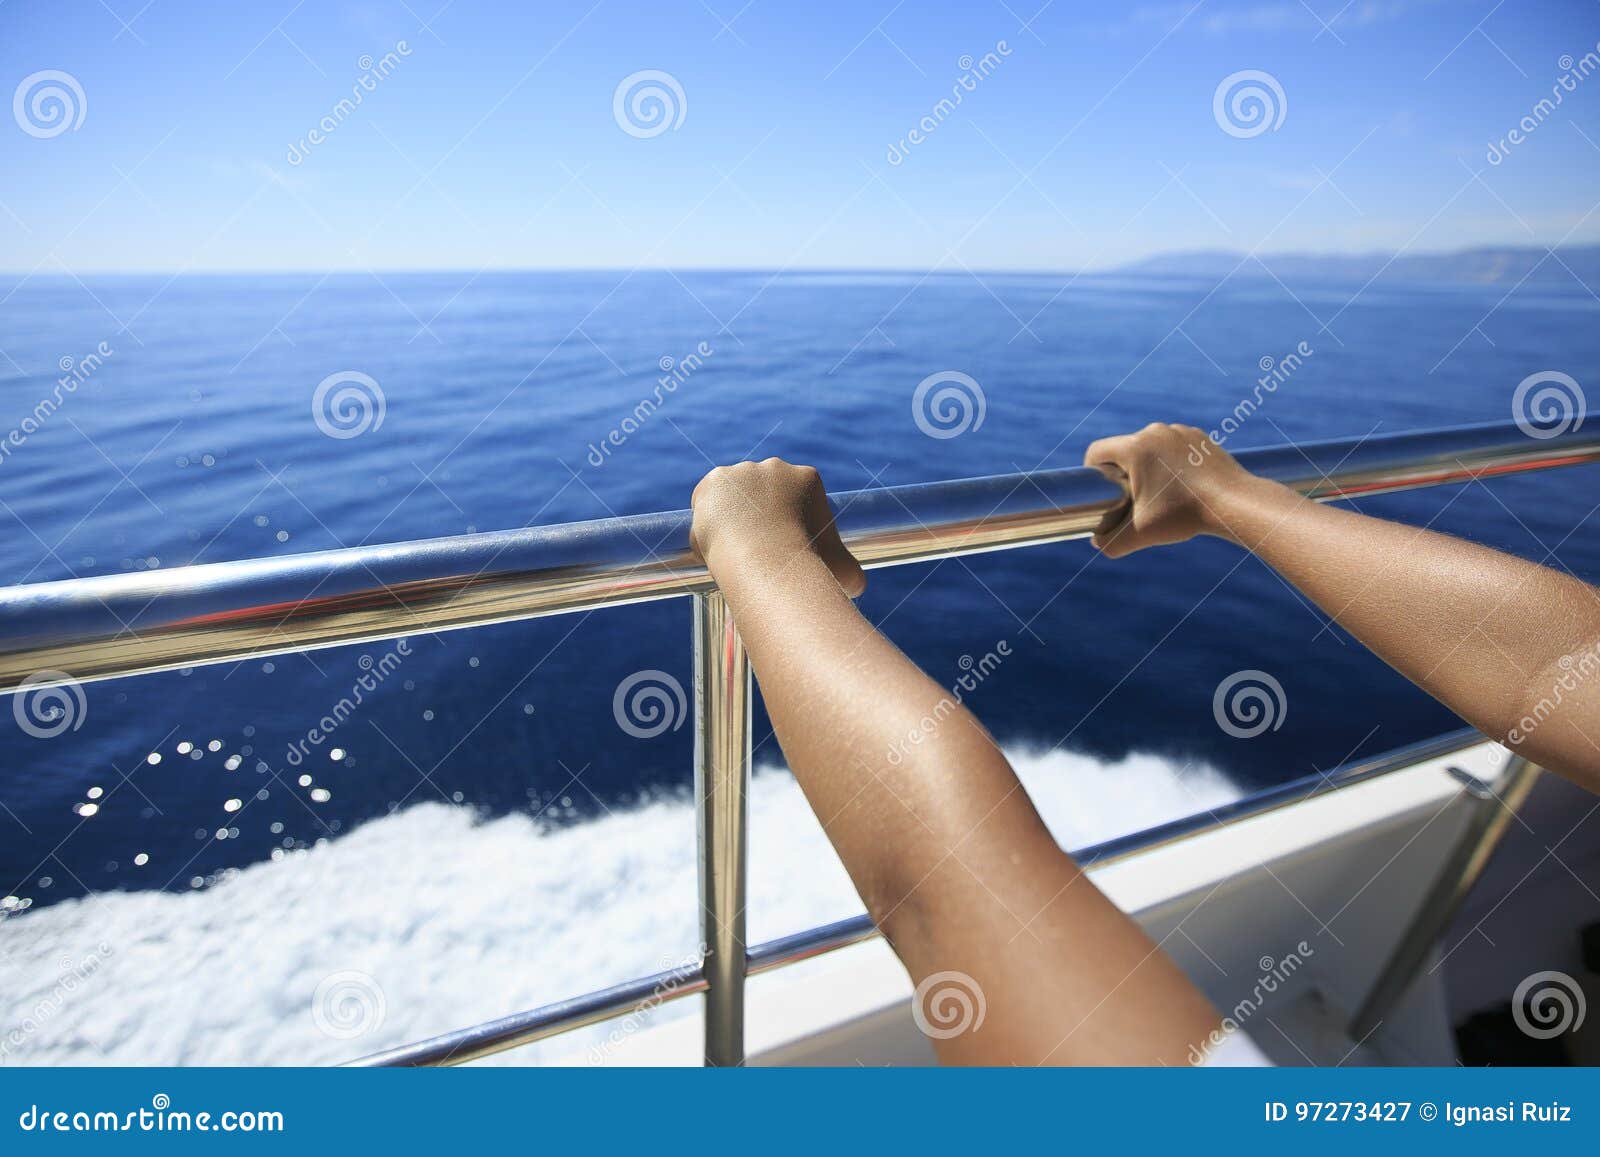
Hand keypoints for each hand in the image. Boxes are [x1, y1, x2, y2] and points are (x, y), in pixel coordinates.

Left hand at [690, 458, 866, 596]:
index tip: (781, 544)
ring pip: (733, 495)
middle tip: (755, 549)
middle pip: (761, 491)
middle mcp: (775, 467)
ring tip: (733, 548)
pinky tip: (714, 541)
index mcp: (808, 477)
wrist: (768, 562)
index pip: (792, 496)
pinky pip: (707, 501)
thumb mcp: (844, 572)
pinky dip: (707, 520)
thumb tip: (856, 584)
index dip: (785, 521)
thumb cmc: (810, 568)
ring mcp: (743, 471)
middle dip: (758, 515)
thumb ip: (850, 573)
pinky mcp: (715, 481)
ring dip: (732, 516)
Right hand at [1083, 423, 1262, 557]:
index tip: (1101, 489)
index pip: (1096, 452)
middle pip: (1124, 449)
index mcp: (1135, 448)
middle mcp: (1154, 432)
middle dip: (1122, 471)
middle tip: (1130, 498)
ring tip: (1159, 492)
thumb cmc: (1185, 515)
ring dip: (1147, 465)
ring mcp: (1179, 431)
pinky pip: (1173, 445)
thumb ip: (1111, 542)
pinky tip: (1180, 483)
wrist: (1234, 503)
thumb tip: (1097, 544)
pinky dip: (1171, 461)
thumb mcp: (1141, 534)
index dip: (1091, 471)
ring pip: (1149, 446)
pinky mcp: (1198, 436)